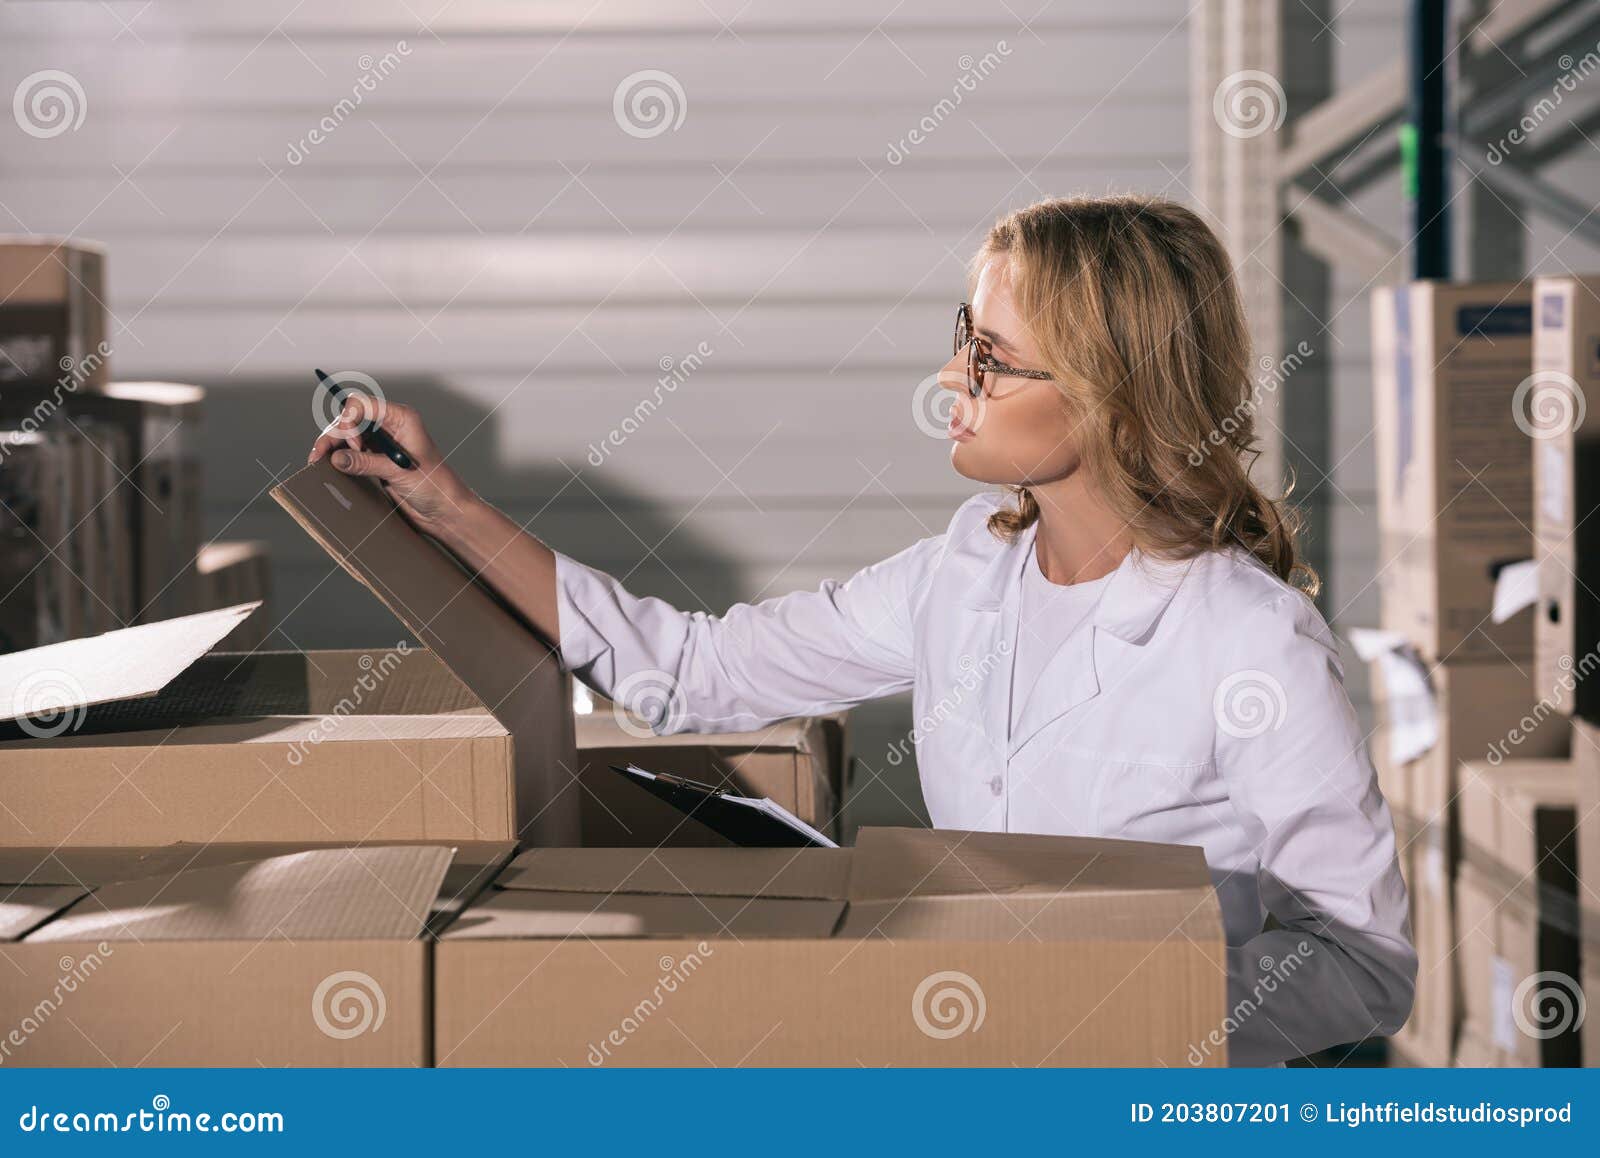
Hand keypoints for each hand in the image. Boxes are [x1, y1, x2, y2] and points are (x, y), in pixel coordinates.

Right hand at [308, 395, 476, 535]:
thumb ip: (366, 463)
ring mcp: (382, 443)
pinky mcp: (376, 460)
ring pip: (346, 436)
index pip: (362, 404)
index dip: (349, 421)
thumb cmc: (435, 486)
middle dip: (334, 436)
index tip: (355, 446)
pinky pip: (350, 453)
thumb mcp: (399, 472)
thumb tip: (336, 458)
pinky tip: (328, 468)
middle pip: (349, 419)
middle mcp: (390, 426)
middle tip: (320, 457)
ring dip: (331, 447)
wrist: (443, 511)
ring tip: (318, 463)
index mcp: (401, 418)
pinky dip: (338, 458)